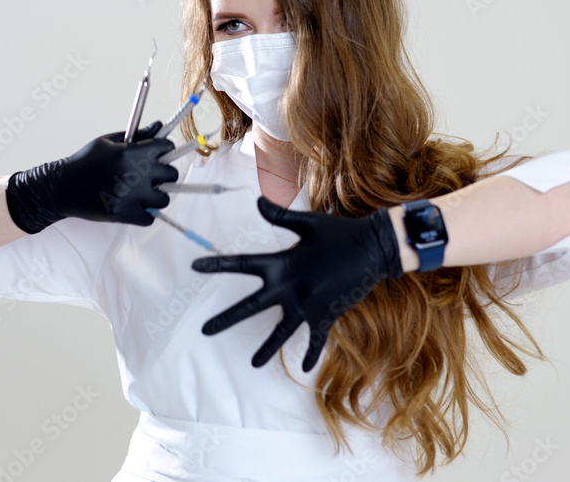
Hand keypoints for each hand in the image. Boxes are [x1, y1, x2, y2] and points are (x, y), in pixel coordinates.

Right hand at [5, 121, 177, 232]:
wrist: (62, 187)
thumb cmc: (85, 161)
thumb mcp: (108, 142)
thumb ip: (137, 135)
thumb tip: (160, 126)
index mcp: (130, 152)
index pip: (166, 147)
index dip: (165, 150)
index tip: (159, 154)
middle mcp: (134, 173)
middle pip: (171, 174)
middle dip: (165, 174)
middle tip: (153, 176)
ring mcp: (130, 195)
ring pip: (164, 199)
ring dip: (156, 197)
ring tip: (144, 194)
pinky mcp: (124, 214)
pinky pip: (150, 218)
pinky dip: (145, 214)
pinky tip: (135, 207)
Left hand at [191, 196, 402, 371]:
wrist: (374, 249)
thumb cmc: (340, 233)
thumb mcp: (308, 222)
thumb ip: (280, 216)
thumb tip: (257, 201)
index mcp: (281, 264)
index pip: (242, 264)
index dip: (217, 264)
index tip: (195, 267)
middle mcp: (289, 288)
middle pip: (250, 307)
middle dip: (226, 319)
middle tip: (204, 331)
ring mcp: (307, 305)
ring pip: (280, 332)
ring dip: (266, 349)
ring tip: (253, 364)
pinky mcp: (326, 316)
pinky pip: (316, 340)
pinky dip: (312, 354)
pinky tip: (306, 368)